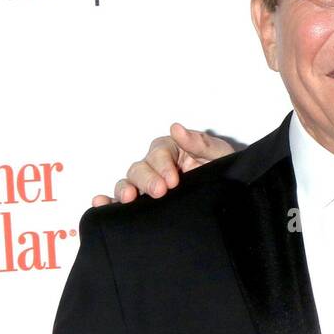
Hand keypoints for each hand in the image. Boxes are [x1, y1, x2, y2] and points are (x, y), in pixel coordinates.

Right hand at [91, 123, 235, 205]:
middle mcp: (157, 166)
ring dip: (125, 189)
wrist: (232, 198)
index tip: (173, 180)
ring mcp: (149, 184)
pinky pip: (122, 200)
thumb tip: (177, 128)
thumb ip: (201, 143)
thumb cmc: (226, 172)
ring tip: (129, 199)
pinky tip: (102, 205)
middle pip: (140, 167)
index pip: (159, 152)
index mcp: (173, 150)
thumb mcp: (221, 155)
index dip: (163, 165)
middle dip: (147, 179)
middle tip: (159, 192)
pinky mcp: (145, 202)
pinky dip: (109, 203)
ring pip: (129, 183)